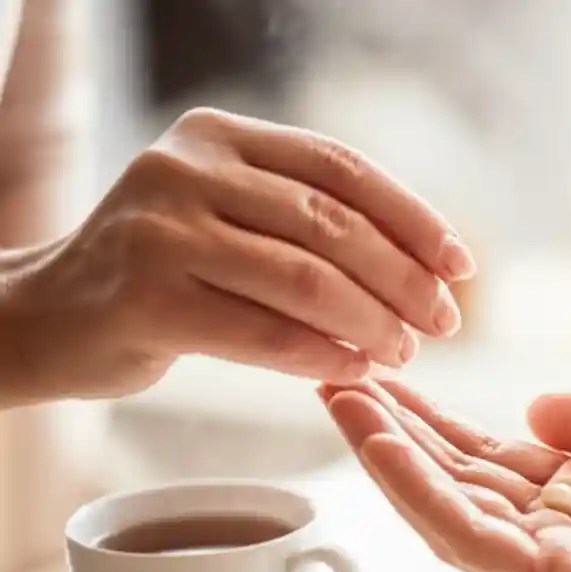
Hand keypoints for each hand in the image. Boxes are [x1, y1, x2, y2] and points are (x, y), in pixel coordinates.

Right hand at [0, 108, 472, 405]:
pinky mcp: (144, 298)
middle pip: (331, 223)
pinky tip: (356, 372)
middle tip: (443, 322)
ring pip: (304, 279)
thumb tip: (429, 268)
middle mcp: (184, 169)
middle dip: (402, 278)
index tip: (460, 265)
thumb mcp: (230, 219)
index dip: (412, 217)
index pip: (341, 167)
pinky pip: (262, 332)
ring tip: (405, 352)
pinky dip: (322, 356)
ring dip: (371, 322)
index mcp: (218, 138)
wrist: (49, 316)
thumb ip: (308, 223)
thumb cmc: (165, 272)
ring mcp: (160, 231)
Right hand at [321, 379, 570, 571]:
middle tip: (337, 374)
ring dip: (389, 455)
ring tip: (338, 394)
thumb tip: (531, 410)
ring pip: (451, 512)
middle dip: (398, 432)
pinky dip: (416, 489)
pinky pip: (469, 540)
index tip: (388, 373)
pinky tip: (376, 438)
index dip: (439, 419)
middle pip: (463, 485)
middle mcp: (570, 544)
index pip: (496, 463)